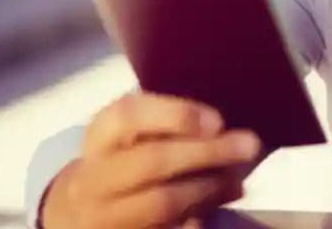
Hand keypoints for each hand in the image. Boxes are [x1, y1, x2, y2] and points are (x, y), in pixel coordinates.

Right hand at [41, 93, 263, 228]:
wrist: (81, 212)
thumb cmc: (123, 162)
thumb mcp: (133, 138)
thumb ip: (171, 128)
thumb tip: (230, 131)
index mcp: (99, 138)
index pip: (129, 115)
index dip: (176, 114)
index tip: (218, 121)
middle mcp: (94, 177)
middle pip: (151, 161)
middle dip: (206, 153)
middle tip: (250, 145)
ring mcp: (104, 215)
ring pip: (160, 202)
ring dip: (208, 189)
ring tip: (237, 181)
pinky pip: (166, 228)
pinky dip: (196, 220)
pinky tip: (214, 211)